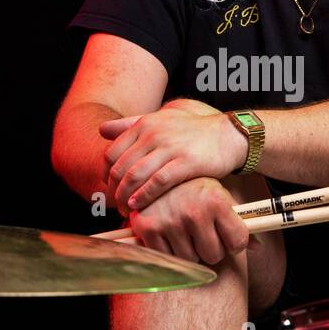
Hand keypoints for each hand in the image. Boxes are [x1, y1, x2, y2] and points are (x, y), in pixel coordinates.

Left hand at [100, 106, 246, 214]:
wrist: (227, 135)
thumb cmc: (191, 130)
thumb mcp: (160, 119)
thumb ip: (130, 124)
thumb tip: (101, 129)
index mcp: (144, 124)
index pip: (111, 153)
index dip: (105, 175)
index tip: (109, 189)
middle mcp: (153, 134)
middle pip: (120, 167)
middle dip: (114, 191)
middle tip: (115, 206)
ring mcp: (170, 148)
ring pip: (135, 176)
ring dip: (125, 197)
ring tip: (125, 210)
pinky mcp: (186, 163)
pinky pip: (157, 182)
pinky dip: (144, 196)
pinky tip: (138, 206)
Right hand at [126, 176, 249, 264]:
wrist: (156, 174)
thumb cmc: (194, 189)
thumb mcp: (219, 197)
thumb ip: (239, 222)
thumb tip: (258, 247)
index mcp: (216, 200)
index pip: (238, 241)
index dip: (234, 244)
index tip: (228, 239)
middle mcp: (194, 211)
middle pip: (214, 255)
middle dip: (211, 249)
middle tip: (203, 235)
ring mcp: (170, 221)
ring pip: (190, 259)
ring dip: (189, 251)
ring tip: (185, 232)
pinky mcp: (148, 228)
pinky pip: (167, 257)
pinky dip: (169, 251)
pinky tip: (168, 234)